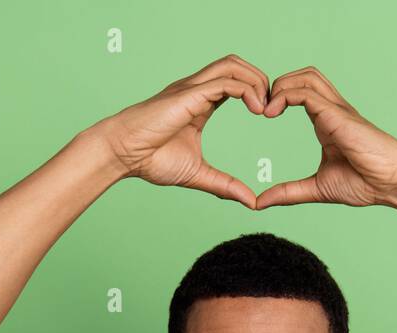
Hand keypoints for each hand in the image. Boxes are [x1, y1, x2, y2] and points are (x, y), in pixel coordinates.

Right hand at [93, 54, 267, 208]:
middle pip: (236, 65)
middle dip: (261, 80)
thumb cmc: (150, 160)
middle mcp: (196, 89)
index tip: (269, 115)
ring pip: (232, 65)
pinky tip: (256, 109)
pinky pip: (225, 81)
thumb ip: (225, 185)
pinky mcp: (188, 94)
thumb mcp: (198, 175)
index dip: (256, 92)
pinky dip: (246, 90)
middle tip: (273, 108)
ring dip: (256, 80)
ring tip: (266, 107)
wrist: (123, 154)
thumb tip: (250, 202)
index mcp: (200, 102)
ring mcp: (192, 88)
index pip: (235, 82)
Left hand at [255, 66, 396, 208]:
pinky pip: (307, 93)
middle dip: (277, 84)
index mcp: (327, 123)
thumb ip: (288, 193)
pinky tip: (271, 113)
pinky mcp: (337, 115)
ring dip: (280, 86)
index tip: (261, 116)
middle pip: (303, 76)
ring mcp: (336, 110)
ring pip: (306, 77)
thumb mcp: (317, 189)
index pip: (300, 93)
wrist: (393, 183)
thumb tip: (260, 203)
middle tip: (260, 108)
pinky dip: (285, 96)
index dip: (278, 97)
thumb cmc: (366, 183)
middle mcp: (332, 111)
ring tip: (265, 109)